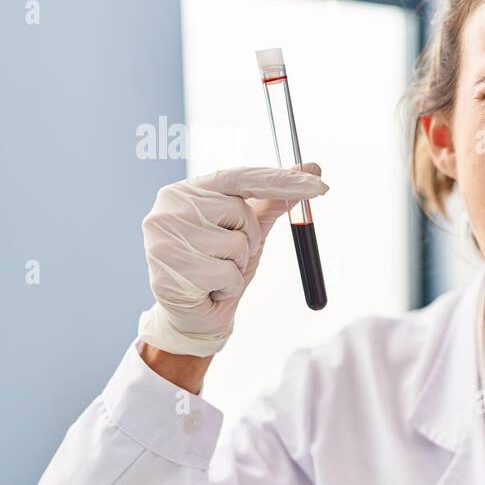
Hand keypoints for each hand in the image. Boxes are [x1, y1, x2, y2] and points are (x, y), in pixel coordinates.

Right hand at [138, 165, 327, 356]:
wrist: (193, 316)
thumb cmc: (218, 268)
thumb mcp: (249, 231)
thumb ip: (274, 200)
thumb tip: (311, 168)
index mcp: (188, 191)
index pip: (241, 177)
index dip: (282, 180)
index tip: (319, 183)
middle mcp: (170, 207)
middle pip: (241, 211)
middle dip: (249, 239)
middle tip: (229, 257)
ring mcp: (165, 238)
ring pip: (236, 244)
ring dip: (238, 266)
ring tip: (215, 274)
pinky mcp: (169, 270)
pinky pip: (227, 274)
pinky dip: (229, 287)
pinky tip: (209, 291)